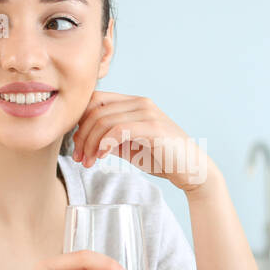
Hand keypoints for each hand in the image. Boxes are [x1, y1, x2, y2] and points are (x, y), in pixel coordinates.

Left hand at [71, 90, 214, 192]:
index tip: (77, 145)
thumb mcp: (130, 146)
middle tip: (79, 158)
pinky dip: (104, 144)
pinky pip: (118, 130)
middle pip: (95, 110)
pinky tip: (102, 157)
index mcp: (134, 103)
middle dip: (81, 136)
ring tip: (88, 162)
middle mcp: (141, 102)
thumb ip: (111, 139)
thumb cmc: (163, 159)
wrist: (191, 170)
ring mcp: (148, 113)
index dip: (80, 121)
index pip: (95, 100)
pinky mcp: (153, 128)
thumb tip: (86, 140)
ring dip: (90, 143)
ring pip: (103, 120)